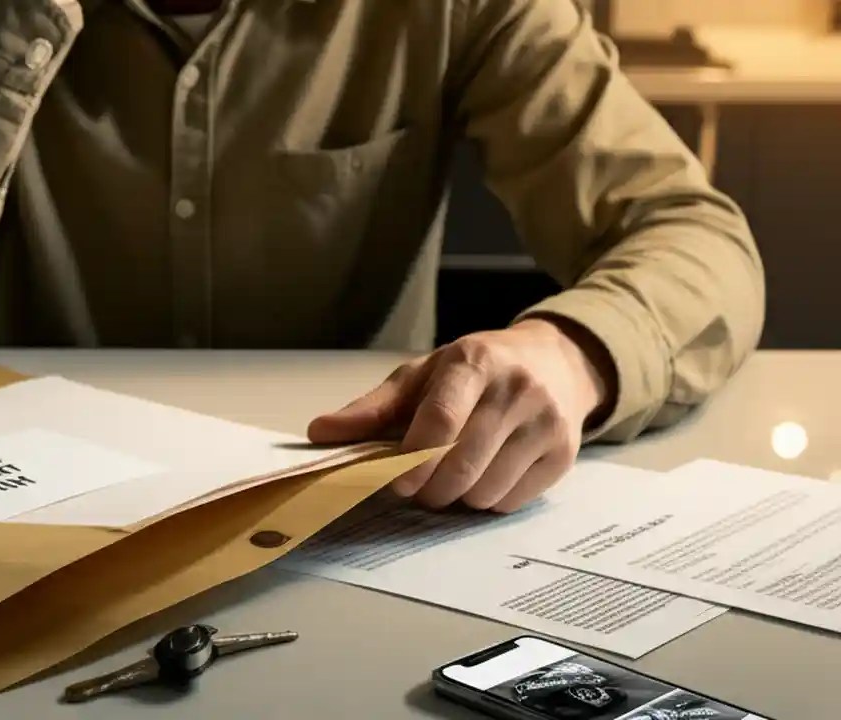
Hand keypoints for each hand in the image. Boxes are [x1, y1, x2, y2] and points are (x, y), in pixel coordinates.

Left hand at [307, 317, 615, 512]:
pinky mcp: (564, 453)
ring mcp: (546, 421)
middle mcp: (515, 388)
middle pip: (462, 463)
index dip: (412, 459)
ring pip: (485, 490)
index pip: (440, 419)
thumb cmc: (474, 371)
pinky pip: (511, 502)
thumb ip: (373, 408)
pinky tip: (484, 476)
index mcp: (473, 362)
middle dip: (429, 488)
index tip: (394, 483)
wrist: (555, 362)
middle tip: (416, 486)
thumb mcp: (421, 375)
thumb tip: (318, 433)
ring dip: (457, 497)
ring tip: (451, 477)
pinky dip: (487, 501)